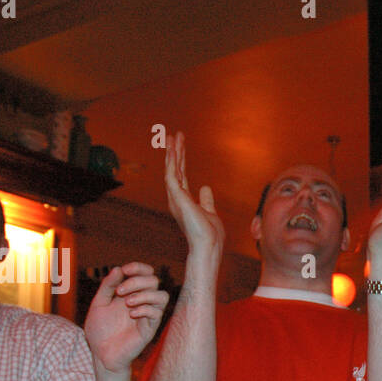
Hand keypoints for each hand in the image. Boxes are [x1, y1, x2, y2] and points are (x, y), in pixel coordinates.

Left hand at [84, 262, 168, 373]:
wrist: (101, 354)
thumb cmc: (100, 330)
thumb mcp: (99, 303)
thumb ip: (107, 286)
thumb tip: (118, 269)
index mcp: (131, 293)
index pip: (146, 273)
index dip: (139, 267)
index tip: (125, 270)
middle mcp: (142, 302)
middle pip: (154, 280)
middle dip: (137, 281)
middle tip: (119, 292)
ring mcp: (148, 316)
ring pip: (162, 296)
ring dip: (145, 294)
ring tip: (127, 302)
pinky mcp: (150, 329)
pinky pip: (156, 313)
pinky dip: (144, 309)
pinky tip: (130, 314)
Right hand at [166, 131, 223, 253]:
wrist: (209, 246)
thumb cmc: (210, 235)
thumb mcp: (210, 212)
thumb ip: (206, 200)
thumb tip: (205, 187)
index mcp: (184, 200)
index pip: (181, 175)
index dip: (181, 160)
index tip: (180, 144)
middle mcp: (177, 198)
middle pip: (175, 170)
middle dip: (175, 152)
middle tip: (174, 135)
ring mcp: (176, 198)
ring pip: (171, 170)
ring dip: (172, 153)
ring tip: (172, 136)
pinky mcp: (177, 198)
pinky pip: (172, 176)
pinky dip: (172, 162)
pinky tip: (173, 150)